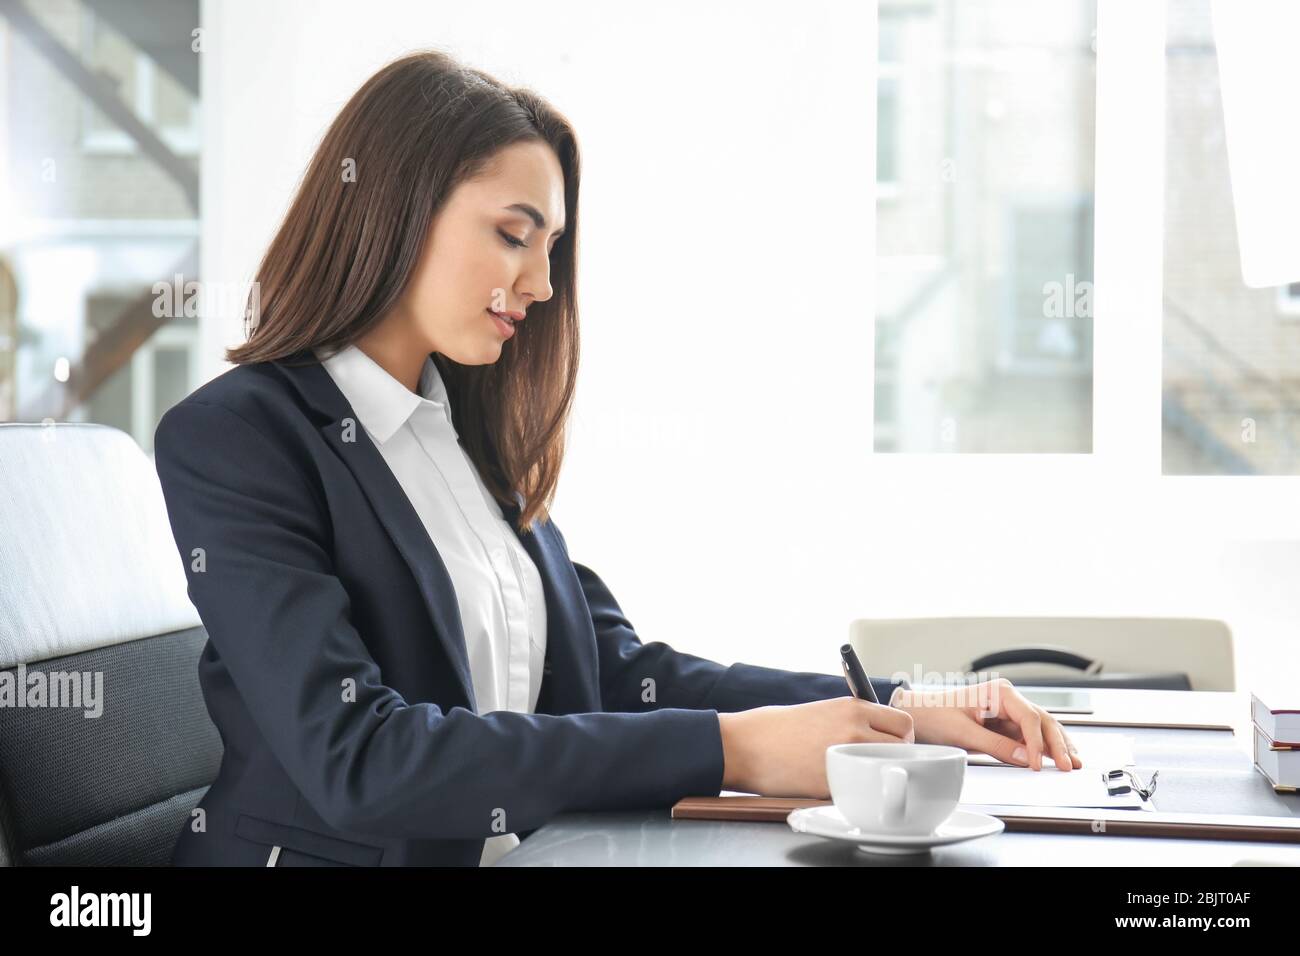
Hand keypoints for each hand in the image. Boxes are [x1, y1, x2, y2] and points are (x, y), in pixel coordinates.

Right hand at [718, 696, 914, 797]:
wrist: (746, 745)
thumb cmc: (778, 728)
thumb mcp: (822, 711)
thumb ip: (853, 720)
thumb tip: (880, 736)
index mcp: (853, 708)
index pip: (903, 722)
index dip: (901, 736)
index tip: (891, 744)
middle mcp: (855, 730)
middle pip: (903, 746)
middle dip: (896, 756)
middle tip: (877, 763)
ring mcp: (846, 757)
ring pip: (887, 769)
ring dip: (879, 773)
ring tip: (858, 775)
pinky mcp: (833, 783)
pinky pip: (859, 788)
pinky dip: (853, 790)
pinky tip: (836, 785)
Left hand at [893, 678, 1081, 770]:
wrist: (919, 715)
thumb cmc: (935, 716)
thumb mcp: (963, 733)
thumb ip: (995, 745)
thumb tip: (1025, 758)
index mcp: (999, 692)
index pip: (1029, 717)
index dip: (1037, 743)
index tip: (1038, 764)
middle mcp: (1009, 699)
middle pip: (1043, 721)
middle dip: (1058, 744)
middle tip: (1069, 766)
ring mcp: (1010, 711)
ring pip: (1042, 728)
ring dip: (1057, 746)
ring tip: (1073, 763)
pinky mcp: (1006, 725)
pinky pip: (1031, 736)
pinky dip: (1044, 748)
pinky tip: (1057, 759)